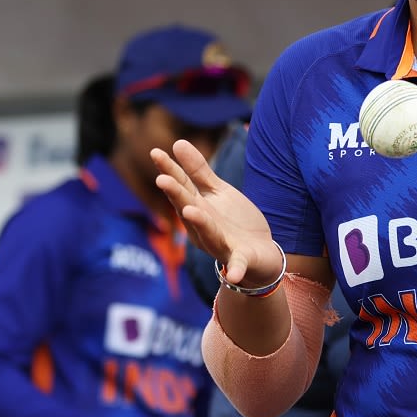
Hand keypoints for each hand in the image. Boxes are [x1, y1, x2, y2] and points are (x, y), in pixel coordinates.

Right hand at [151, 140, 280, 287]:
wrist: (260, 253)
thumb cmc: (233, 221)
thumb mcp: (217, 192)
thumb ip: (198, 171)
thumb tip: (177, 143)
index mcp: (197, 209)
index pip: (182, 188)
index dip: (170, 171)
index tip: (156, 153)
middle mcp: (202, 229)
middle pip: (189, 209)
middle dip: (177, 195)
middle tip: (163, 179)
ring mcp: (220, 245)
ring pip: (208, 234)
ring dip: (199, 223)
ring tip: (190, 211)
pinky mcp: (240, 260)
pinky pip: (237, 265)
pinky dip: (234, 269)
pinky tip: (232, 273)